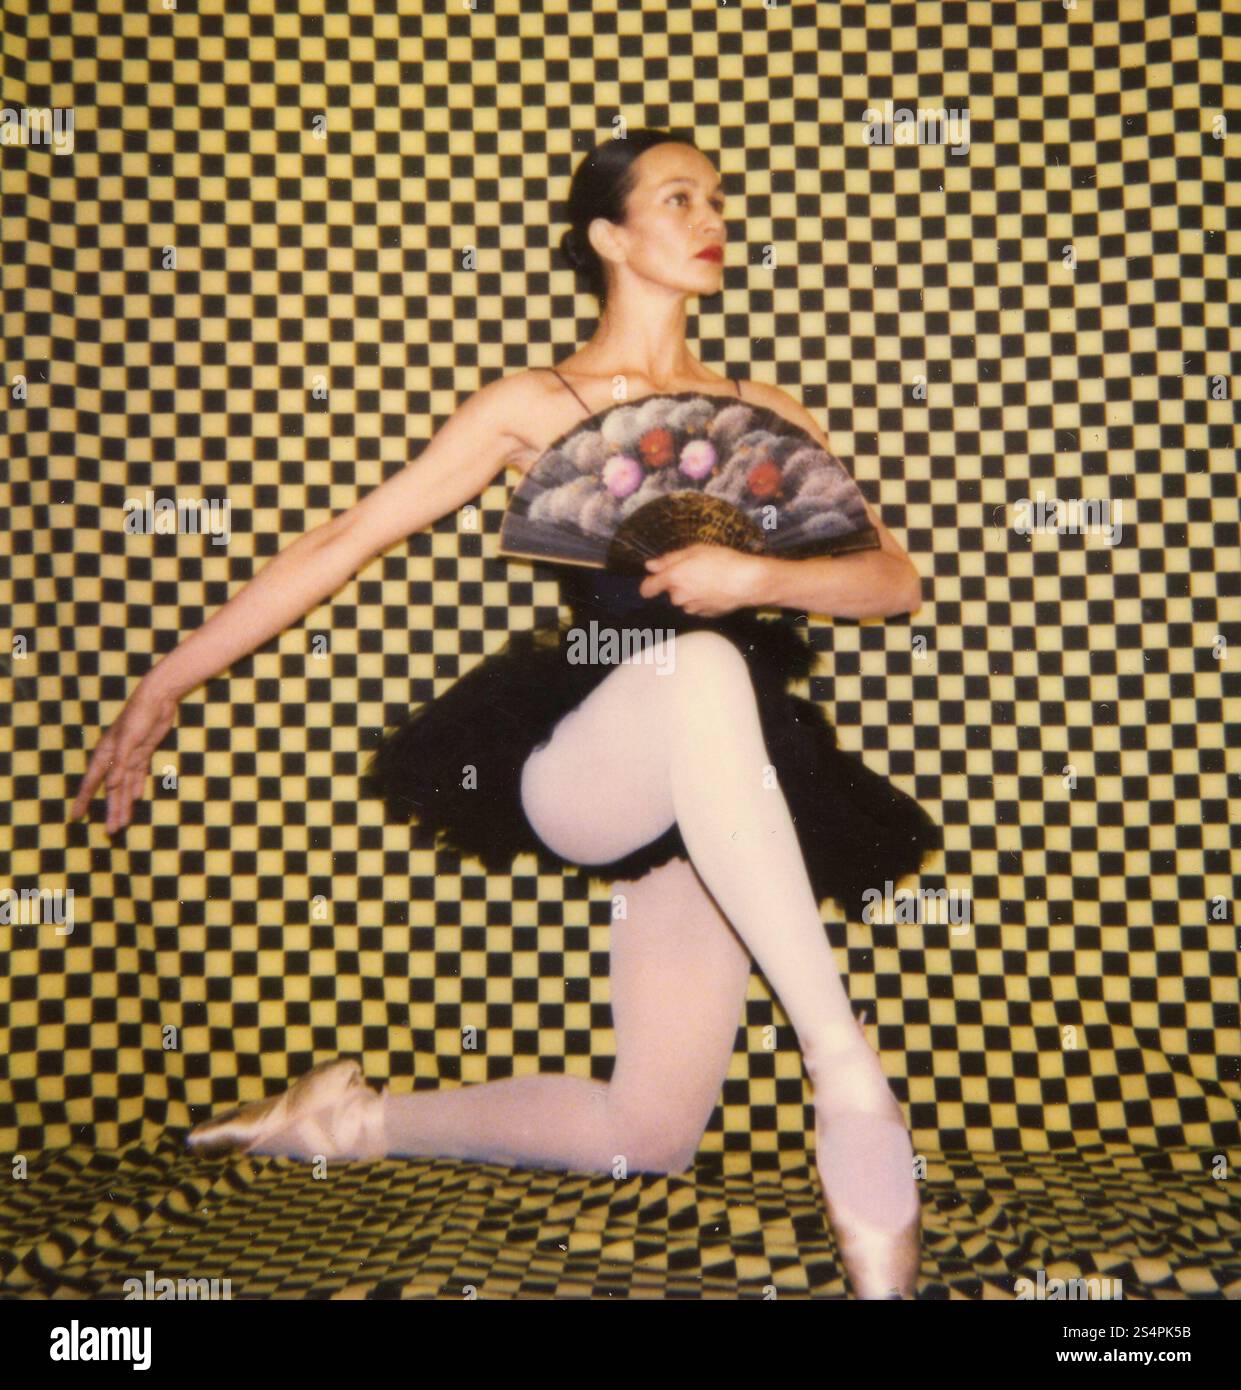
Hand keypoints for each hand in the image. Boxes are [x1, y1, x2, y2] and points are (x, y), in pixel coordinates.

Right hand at [69, 678, 179, 833]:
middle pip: (111, 790)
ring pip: (125, 786)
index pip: (92, 783)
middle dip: (111, 810)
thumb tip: (112, 787)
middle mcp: (114, 758)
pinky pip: (137, 775)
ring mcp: (129, 756)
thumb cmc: (138, 716)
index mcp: (105, 755)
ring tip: (122, 822)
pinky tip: (136, 798)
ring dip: (124, 804)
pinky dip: (136, 787)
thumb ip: (120, 764)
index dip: (83, 800)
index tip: (75, 817)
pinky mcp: (143, 752)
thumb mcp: (129, 740)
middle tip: (111, 831)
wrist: (157, 699)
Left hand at [639, 543, 766, 616]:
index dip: (648, 584)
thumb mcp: (695, 551)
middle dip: (679, 583)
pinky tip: (717, 589)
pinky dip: (704, 599)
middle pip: (671, 592)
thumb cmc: (722, 561)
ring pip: (685, 599)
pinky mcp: (706, 614)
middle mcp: (679, 597)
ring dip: (692, 591)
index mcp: (673, 579)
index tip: (654, 579)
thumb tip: (650, 566)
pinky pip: (698, 606)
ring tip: (711, 578)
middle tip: (697, 569)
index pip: (648, 588)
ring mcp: (693, 608)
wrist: (747, 582)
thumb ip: (669, 559)